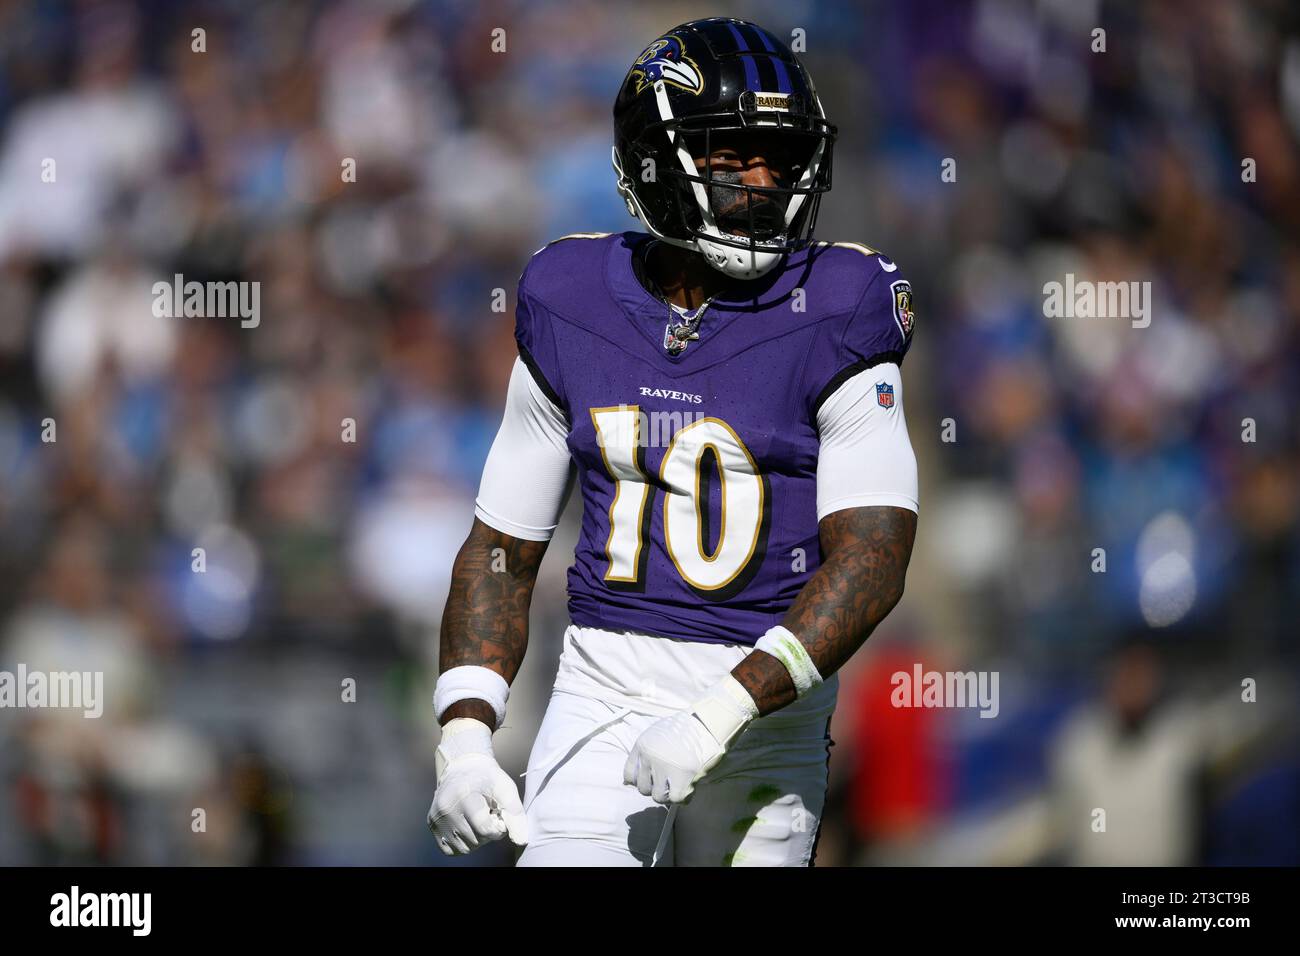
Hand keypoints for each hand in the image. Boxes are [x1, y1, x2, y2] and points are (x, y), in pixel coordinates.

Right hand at [427, 718, 527, 854]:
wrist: (463, 767)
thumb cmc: (488, 779)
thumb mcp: (506, 789)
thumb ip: (515, 814)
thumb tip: (521, 841)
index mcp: (465, 795)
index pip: (485, 828)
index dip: (498, 829)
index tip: (499, 818)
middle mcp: (446, 807)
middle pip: (476, 840)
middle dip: (488, 833)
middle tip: (488, 816)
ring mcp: (436, 816)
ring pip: (464, 848)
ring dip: (476, 840)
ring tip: (477, 819)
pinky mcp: (432, 823)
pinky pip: (450, 849)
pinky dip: (463, 843)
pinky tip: (467, 826)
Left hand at [622, 675, 757, 804]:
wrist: (707, 722)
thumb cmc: (684, 729)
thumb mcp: (657, 734)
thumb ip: (645, 753)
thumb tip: (628, 782)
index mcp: (642, 745)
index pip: (629, 775)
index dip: (640, 781)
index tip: (651, 780)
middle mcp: (649, 756)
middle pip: (643, 788)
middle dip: (655, 788)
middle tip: (668, 783)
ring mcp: (664, 767)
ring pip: (657, 796)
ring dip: (668, 795)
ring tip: (678, 786)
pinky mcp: (681, 776)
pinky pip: (675, 798)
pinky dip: (682, 797)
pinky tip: (689, 789)